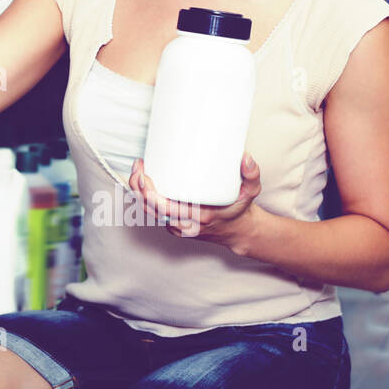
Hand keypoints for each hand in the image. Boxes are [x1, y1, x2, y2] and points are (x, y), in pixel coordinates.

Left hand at [128, 154, 261, 255]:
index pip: (164, 208)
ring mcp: (177, 227)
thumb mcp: (251, 192)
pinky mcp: (173, 226)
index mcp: (199, 217)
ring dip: (138, 192)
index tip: (144, 173)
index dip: (148, 191)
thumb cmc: (239, 209)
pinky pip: (153, 214)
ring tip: (137, 171)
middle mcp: (185, 224)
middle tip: (138, 166)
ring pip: (149, 212)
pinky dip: (144, 199)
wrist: (237, 231)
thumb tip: (245, 157)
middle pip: (150, 208)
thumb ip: (251, 175)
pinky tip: (141, 183)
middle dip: (138, 187)